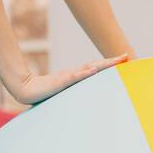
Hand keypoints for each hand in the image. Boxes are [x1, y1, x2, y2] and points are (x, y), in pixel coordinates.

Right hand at [3, 53, 129, 104]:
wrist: (26, 90)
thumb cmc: (45, 92)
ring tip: (116, 61)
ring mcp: (68, 77)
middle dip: (112, 62)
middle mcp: (75, 73)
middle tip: (126, 56)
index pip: (97, 68)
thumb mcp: (65, 92)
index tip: (124, 59)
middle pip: (96, 65)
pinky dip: (84, 74)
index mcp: (77, 76)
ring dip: (102, 65)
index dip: (110, 64)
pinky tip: (93, 70)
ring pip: (88, 69)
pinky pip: (74, 77)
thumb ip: (75, 91)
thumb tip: (85, 95)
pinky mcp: (60, 82)